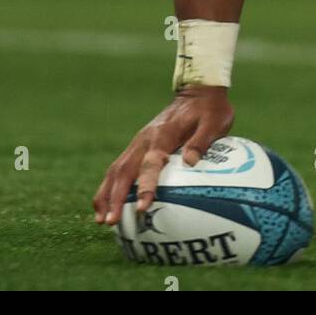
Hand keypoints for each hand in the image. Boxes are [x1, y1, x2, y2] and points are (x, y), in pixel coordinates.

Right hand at [91, 86, 233, 225]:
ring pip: (115, 170)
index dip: (145, 187)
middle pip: (123, 171)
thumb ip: (202, 141)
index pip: (150, 165)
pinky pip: (119, 168)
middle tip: (109, 222)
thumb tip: (190, 162)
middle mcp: (145, 140)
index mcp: (163, 135)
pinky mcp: (138, 146)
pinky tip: (107, 205)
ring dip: (106, 194)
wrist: (198, 92)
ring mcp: (138, 143)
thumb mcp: (215, 122)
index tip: (141, 208)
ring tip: (101, 220)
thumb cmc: (210, 110)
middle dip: (114, 197)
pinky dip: (109, 187)